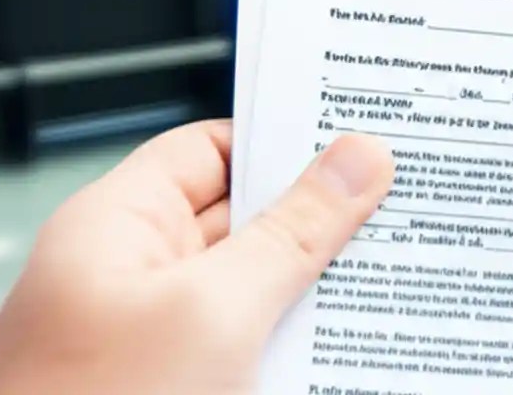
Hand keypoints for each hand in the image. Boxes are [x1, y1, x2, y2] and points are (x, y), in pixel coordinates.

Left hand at [0, 121, 393, 394]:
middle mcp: (132, 275)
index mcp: (117, 226)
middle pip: (244, 220)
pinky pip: (250, 346)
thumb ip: (294, 232)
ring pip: (255, 289)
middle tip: (396, 208)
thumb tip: (355, 160)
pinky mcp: (178, 387)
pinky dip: (297, 343)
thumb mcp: (216, 311)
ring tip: (386, 280)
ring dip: (314, 289)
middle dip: (317, 219)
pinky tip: (347, 347)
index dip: (281, 141)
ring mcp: (154, 338)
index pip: (210, 150)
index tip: (356, 141)